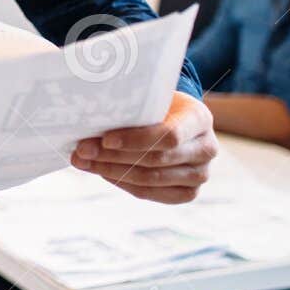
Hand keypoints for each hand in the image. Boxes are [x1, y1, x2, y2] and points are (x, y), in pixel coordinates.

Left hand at [70, 90, 217, 203]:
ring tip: (83, 161)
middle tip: (82, 150)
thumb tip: (88, 106)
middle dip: (113, 156)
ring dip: (111, 171)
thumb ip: (131, 102)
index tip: (105, 139)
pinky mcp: (188, 192)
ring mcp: (200, 174)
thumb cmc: (158, 105)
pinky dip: (122, 183)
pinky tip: (102, 172)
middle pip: (156, 159)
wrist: (177, 120)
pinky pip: (150, 193)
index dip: (135, 139)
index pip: (169, 135)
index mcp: (200, 118)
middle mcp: (207, 148)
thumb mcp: (151, 96)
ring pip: (150, 179)